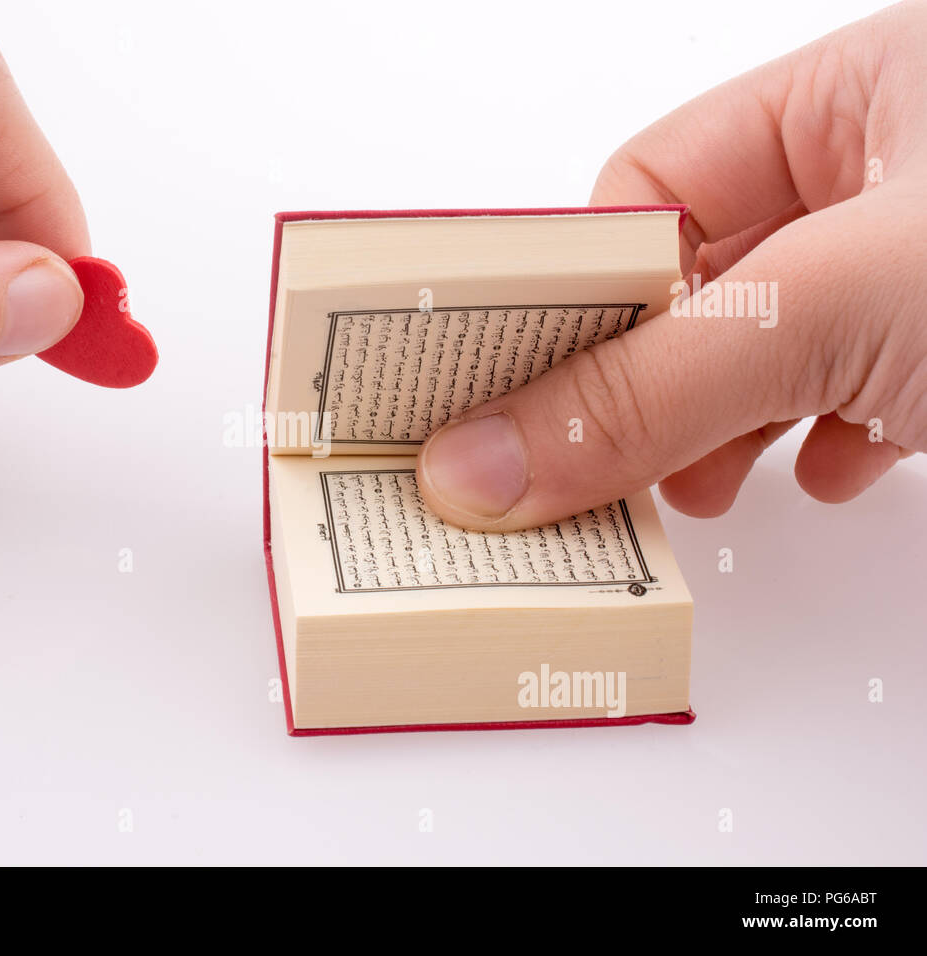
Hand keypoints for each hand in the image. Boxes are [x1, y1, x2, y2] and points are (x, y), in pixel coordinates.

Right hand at [417, 1, 925, 530]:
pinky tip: (820, 474)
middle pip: (692, 284)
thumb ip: (654, 389)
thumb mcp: (840, 309)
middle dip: (637, 382)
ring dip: (718, 434)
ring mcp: (918, 275)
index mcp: (858, 93)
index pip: (650, 187)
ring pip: (762, 354)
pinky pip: (841, 400)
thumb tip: (482, 458)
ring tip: (696, 487)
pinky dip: (809, 450)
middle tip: (569, 456)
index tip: (493, 379)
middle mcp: (884, 174)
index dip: (567, 286)